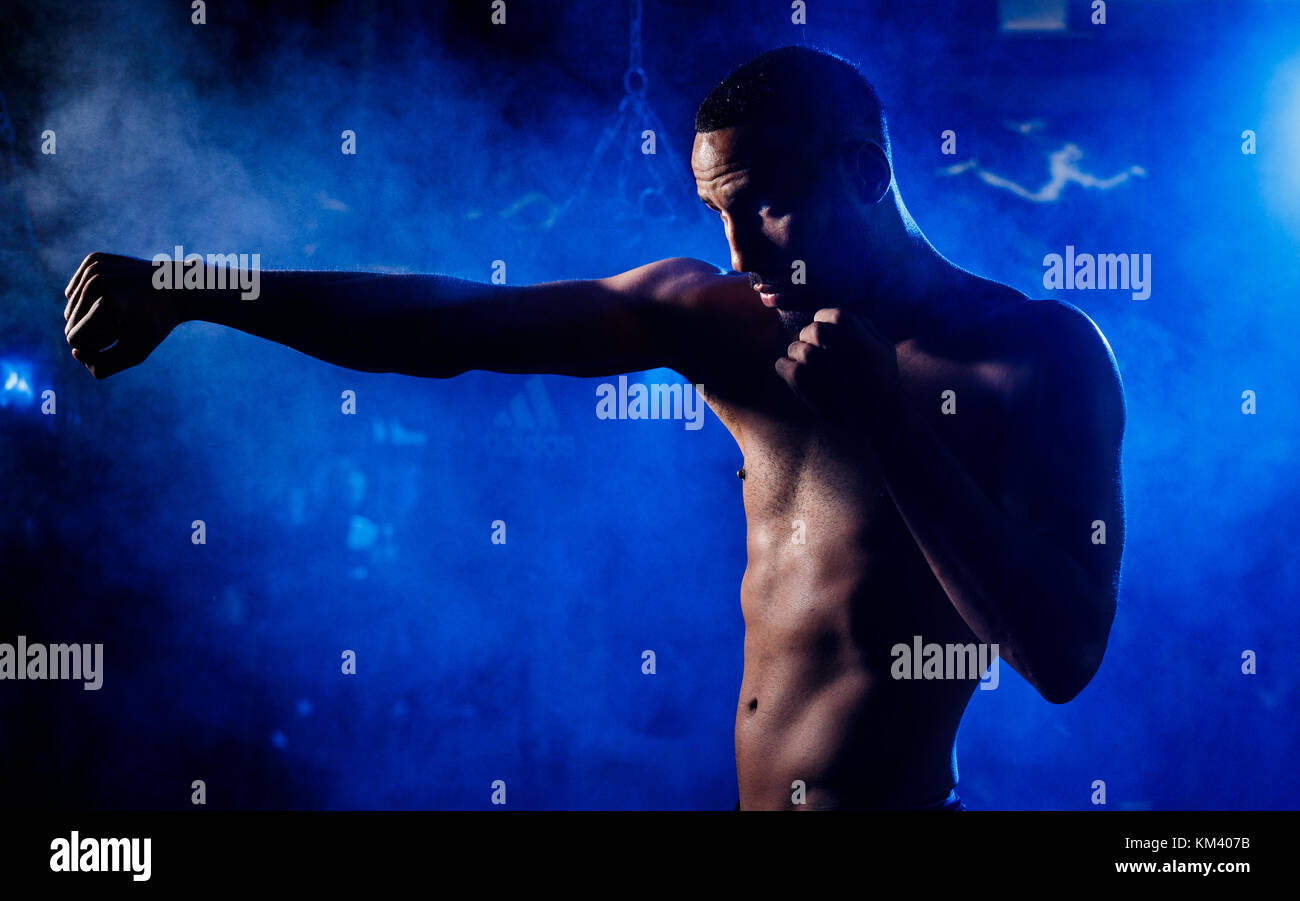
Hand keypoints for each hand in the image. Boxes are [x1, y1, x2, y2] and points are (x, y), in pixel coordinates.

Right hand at [63, 252, 184, 378]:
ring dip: (90, 316)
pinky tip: (113, 296)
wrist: (176, 288)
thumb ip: (103, 365)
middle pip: (69, 322)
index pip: (74, 339)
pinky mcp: (94, 259)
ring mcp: (94, 267)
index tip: (120, 335)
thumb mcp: (135, 353)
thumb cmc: (155, 324)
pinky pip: (74, 291)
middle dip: (92, 330)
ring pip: (70, 307)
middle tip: (123, 321)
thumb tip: (74, 351)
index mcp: (108, 303)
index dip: (95, 345)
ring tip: (120, 310)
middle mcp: (97, 281)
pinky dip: (89, 299)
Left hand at [774, 307, 903, 432]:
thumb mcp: (883, 345)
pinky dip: (788, 374)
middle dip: (813, 346)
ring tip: (819, 378)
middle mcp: (821, 332)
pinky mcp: (796, 375)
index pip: (821, 317)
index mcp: (842, 320)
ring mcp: (807, 354)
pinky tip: (804, 385)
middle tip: (827, 366)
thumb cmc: (883, 379)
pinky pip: (781, 366)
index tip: (833, 348)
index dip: (827, 334)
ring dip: (801, 361)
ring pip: (792, 349)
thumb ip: (863, 326)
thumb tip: (844, 318)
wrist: (876, 414)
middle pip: (805, 332)